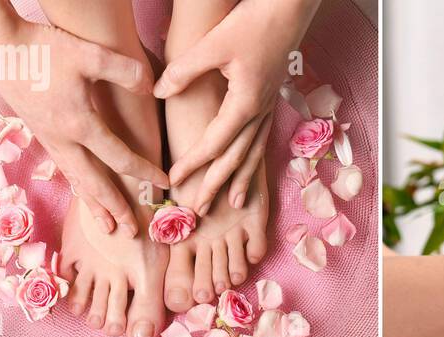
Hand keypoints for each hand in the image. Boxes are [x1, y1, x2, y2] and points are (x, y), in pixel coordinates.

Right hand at [0, 20, 168, 234]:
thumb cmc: (42, 48)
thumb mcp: (86, 54)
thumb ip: (121, 69)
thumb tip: (151, 85)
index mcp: (79, 125)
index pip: (120, 158)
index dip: (144, 171)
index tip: (164, 183)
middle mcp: (64, 140)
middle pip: (95, 184)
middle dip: (115, 209)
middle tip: (132, 232)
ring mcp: (50, 139)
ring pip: (77, 180)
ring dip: (94, 205)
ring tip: (107, 227)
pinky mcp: (40, 134)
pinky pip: (64, 169)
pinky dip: (78, 186)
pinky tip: (83, 193)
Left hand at [156, 0, 320, 211]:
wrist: (286, 12)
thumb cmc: (250, 23)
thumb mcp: (213, 45)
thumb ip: (185, 70)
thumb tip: (158, 91)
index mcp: (245, 104)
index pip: (214, 144)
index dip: (193, 164)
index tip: (174, 180)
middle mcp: (259, 114)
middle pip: (235, 160)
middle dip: (215, 186)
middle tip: (200, 209)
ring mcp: (268, 110)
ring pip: (252, 155)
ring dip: (241, 181)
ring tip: (232, 202)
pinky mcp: (271, 103)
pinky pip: (260, 142)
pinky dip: (253, 162)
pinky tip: (248, 170)